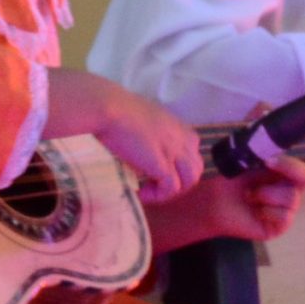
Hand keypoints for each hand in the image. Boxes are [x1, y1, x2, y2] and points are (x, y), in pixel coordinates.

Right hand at [47, 70, 201, 201]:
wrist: (109, 108)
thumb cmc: (117, 109)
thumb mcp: (142, 118)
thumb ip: (152, 133)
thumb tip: (145, 149)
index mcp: (177, 126)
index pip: (193, 152)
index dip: (178, 167)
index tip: (158, 172)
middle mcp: (181, 137)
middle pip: (195, 169)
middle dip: (179, 182)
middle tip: (155, 185)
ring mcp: (173, 150)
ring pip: (190, 180)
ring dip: (171, 191)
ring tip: (150, 190)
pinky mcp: (162, 163)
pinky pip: (171, 188)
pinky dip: (157, 195)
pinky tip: (141, 192)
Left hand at [202, 157, 304, 243]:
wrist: (216, 201)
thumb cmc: (234, 180)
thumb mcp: (254, 162)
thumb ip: (272, 157)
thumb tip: (285, 154)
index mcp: (288, 174)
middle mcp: (291, 190)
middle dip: (287, 168)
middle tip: (267, 164)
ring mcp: (287, 209)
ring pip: (292, 197)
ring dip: (266, 193)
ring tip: (251, 195)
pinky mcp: (280, 226)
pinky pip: (284, 216)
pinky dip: (266, 211)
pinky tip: (256, 211)